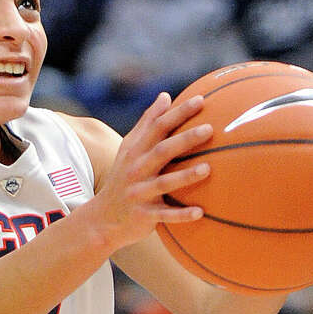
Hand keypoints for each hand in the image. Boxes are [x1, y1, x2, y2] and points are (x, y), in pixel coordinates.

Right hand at [88, 92, 212, 248]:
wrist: (102, 218)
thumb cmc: (123, 177)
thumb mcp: (129, 149)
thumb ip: (147, 123)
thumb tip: (165, 96)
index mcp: (136, 151)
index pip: (157, 127)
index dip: (178, 113)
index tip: (201, 100)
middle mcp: (136, 170)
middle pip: (161, 151)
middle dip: (184, 140)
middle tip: (209, 129)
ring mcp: (140, 193)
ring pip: (164, 183)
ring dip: (185, 176)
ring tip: (208, 168)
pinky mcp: (144, 216)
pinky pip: (164, 215)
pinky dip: (181, 215)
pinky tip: (201, 212)